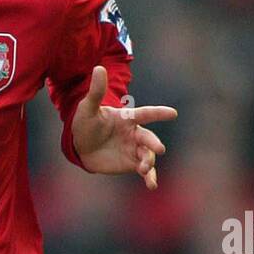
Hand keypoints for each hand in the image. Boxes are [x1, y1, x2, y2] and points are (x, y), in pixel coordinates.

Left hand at [71, 65, 177, 189]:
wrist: (81, 147)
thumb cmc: (85, 124)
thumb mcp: (88, 108)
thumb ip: (96, 92)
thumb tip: (98, 68)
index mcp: (128, 118)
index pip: (146, 114)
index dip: (158, 113)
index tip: (173, 113)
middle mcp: (135, 133)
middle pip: (148, 137)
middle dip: (154, 143)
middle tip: (159, 148)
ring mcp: (135, 149)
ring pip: (147, 155)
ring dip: (149, 162)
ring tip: (145, 169)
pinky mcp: (132, 164)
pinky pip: (145, 171)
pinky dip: (150, 178)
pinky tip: (152, 185)